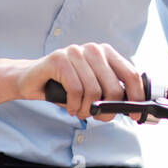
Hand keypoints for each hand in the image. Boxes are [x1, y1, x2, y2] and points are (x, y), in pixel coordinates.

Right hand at [16, 42, 144, 121]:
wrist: (31, 79)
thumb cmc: (65, 86)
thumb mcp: (93, 88)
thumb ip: (111, 93)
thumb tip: (133, 110)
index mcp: (106, 53)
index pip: (131, 74)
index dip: (136, 97)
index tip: (136, 116)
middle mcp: (93, 49)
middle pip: (114, 87)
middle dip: (108, 110)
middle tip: (98, 117)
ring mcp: (75, 52)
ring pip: (94, 91)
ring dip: (87, 110)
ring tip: (79, 111)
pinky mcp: (59, 59)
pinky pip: (76, 90)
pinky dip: (74, 105)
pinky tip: (70, 107)